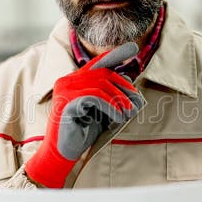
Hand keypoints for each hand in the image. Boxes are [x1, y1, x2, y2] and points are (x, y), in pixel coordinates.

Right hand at [25, 42, 144, 187]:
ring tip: (128, 113)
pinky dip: (111, 106)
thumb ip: (112, 94)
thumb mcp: (103, 110)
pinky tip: (119, 117)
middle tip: (136, 102)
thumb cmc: (83, 132)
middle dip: (124, 86)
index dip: (115, 54)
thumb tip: (128, 76)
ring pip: (101, 84)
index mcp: (74, 80)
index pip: (97, 63)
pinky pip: (95, 97)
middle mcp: (67, 81)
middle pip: (103, 73)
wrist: (64, 153)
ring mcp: (65, 90)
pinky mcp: (66, 102)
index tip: (132, 48)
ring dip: (119, 99)